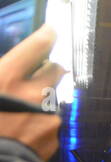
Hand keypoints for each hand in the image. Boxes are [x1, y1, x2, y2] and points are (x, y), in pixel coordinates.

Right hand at [0, 25, 63, 161]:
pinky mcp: (54, 132)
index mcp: (7, 77)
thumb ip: (3, 77)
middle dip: (49, 69)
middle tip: (39, 74)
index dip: (46, 36)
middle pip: (55, 69)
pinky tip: (23, 132)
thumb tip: (8, 74)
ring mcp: (47, 112)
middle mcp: (32, 91)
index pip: (36, 46)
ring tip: (20, 114)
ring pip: (51, 97)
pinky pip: (50, 121)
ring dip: (41, 100)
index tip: (51, 30)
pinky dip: (40, 123)